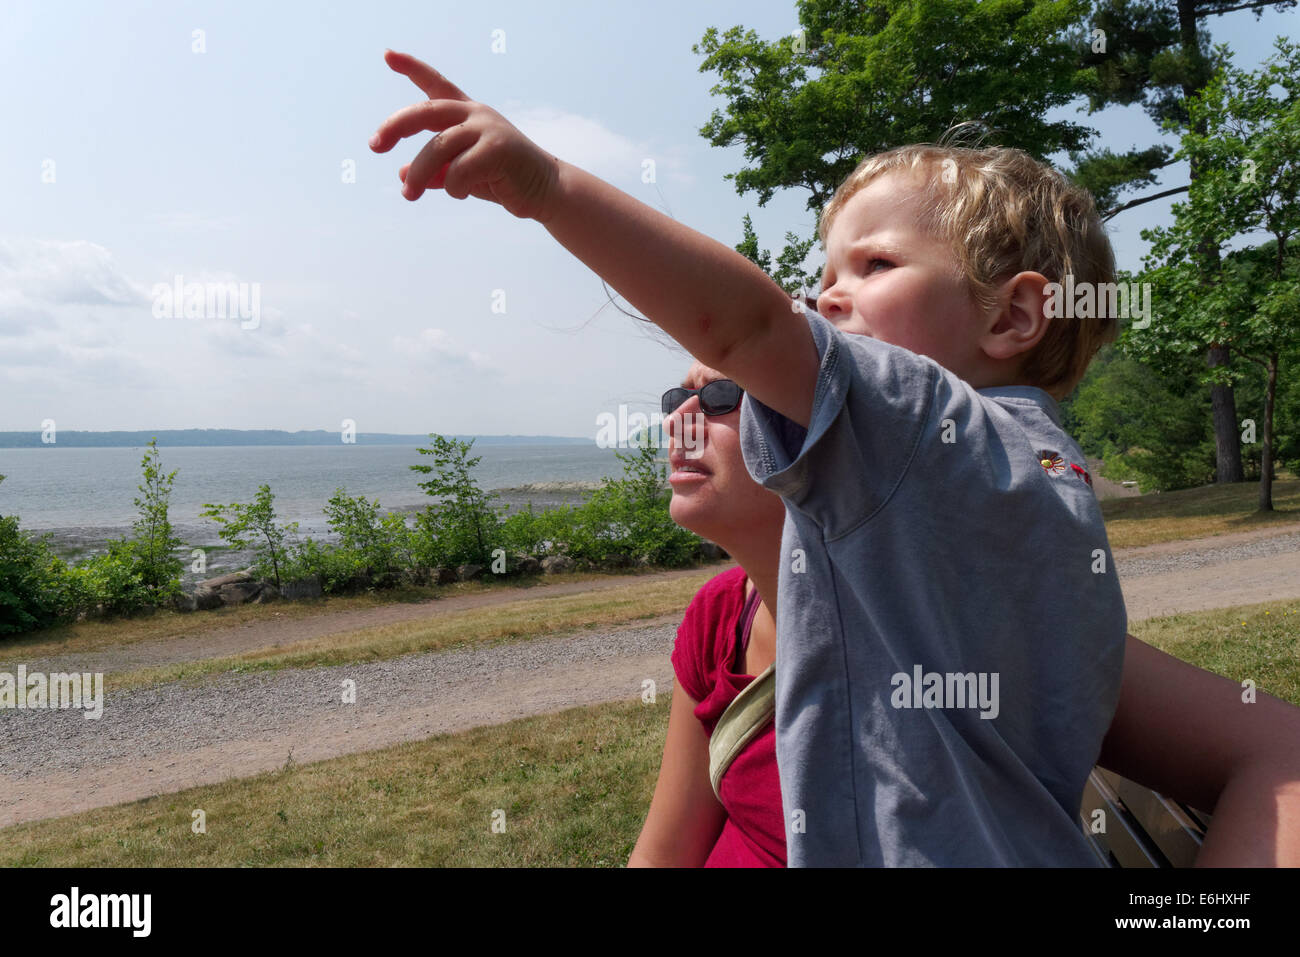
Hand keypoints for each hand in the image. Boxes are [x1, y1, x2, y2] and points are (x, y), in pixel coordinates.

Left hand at [369, 50, 560, 221]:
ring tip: (409, 194)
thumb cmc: (502, 179)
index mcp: (467, 112)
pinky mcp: (497, 149)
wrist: (544, 191)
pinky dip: (453, 188)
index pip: (436, 83)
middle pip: (424, 111)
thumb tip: (403, 175)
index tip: (387, 55)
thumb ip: (435, 170)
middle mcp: (475, 114)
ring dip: (417, 174)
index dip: (411, 68)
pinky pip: (457, 172)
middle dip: (395, 127)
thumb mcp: (463, 173)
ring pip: (436, 149)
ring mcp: (487, 129)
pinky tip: (463, 193)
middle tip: (374, 145)